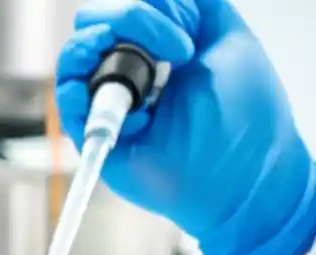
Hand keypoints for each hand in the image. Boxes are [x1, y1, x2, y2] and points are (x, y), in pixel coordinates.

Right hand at [56, 0, 315, 254]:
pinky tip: (139, 116)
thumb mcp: (230, 38)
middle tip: (175, 53)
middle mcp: (129, 71)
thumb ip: (198, 5)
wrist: (245, 176)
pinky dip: (92, 96)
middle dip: (128, 19)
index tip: (188, 41)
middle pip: (92, 21)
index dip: (150, 8)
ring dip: (106, 49)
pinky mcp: (95, 136)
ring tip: (150, 78)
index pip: (125, 6)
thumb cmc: (247, 118)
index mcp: (158, 46)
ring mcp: (110, 102)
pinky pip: (68, 101)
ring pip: (74, 54)